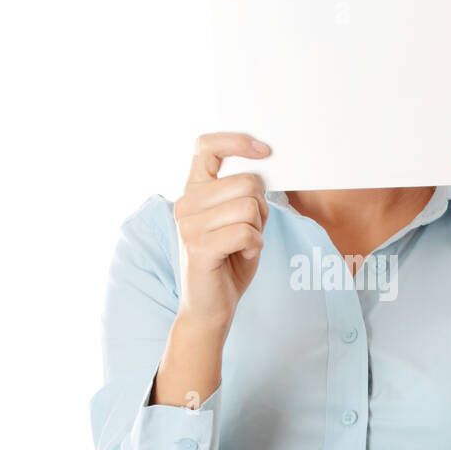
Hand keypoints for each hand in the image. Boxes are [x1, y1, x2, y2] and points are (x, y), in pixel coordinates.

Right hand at [174, 132, 270, 335]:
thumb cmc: (228, 261)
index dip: (238, 142)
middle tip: (251, 230)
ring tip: (243, 245)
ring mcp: (189, 225)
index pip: (207, 146)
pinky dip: (255, 245)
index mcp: (193, 190)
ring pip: (250, 207)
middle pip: (247, 182)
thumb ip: (243, 193)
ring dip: (258, 229)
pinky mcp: (199, 246)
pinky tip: (243, 255)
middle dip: (261, 207)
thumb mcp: (237, 218)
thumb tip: (262, 166)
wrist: (210, 308)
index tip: (265, 151)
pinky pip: (247, 231)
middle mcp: (185, 203)